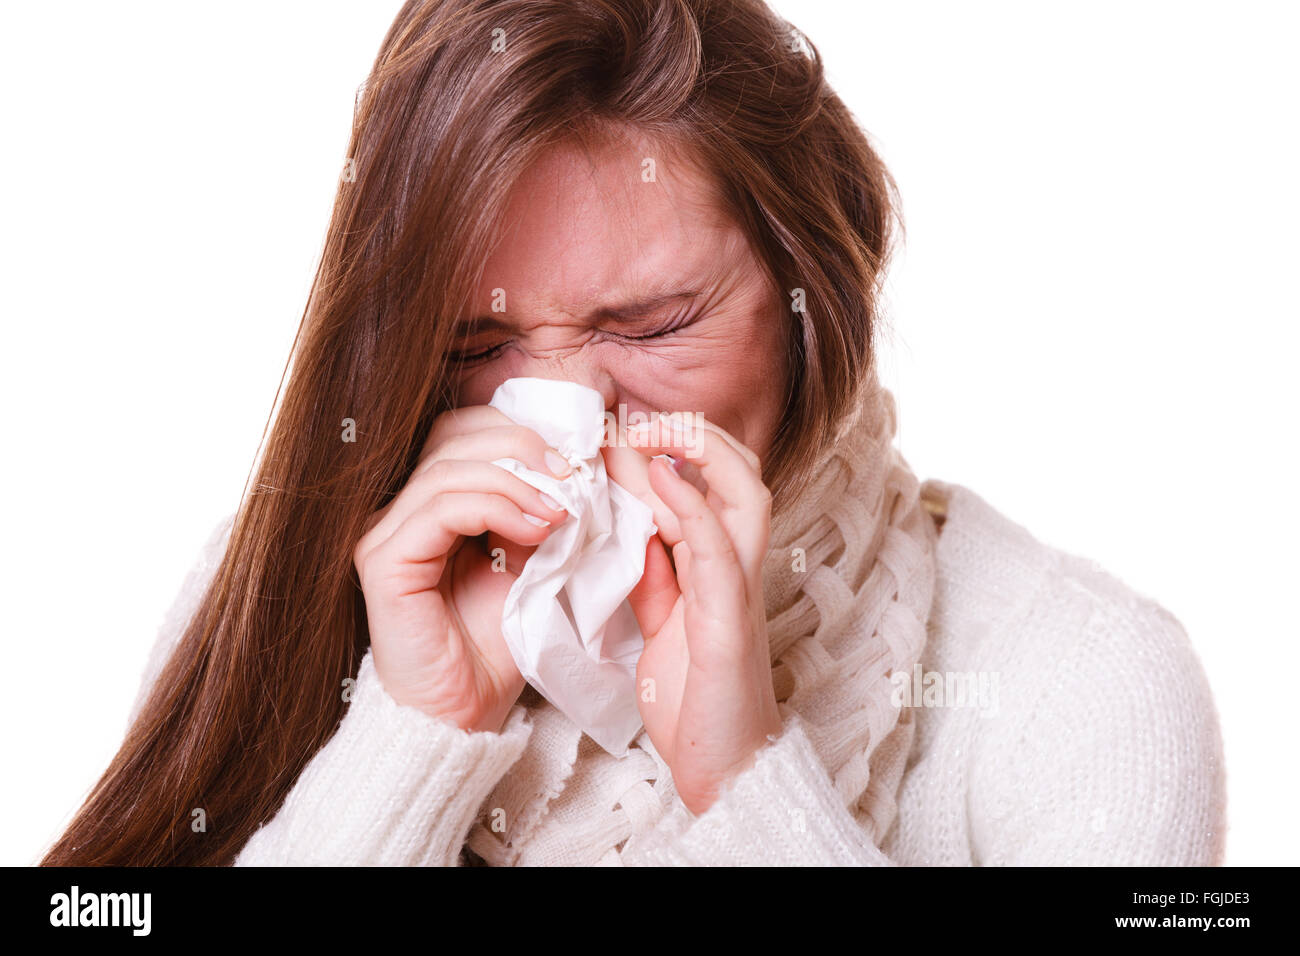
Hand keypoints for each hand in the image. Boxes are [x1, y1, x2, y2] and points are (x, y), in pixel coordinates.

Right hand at [353, 406, 571, 732]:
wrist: (464, 713)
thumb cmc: (495, 646)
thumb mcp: (532, 563)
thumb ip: (540, 514)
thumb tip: (574, 470)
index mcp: (434, 503)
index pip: (466, 433)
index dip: (520, 433)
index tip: (576, 458)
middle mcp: (402, 510)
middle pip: (455, 437)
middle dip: (523, 445)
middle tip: (573, 472)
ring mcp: (387, 532)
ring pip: (450, 468)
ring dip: (517, 480)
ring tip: (562, 509)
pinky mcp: (383, 560)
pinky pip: (441, 508)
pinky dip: (496, 506)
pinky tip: (537, 528)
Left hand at [610, 412, 783, 814]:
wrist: (723, 771)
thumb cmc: (697, 699)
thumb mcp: (663, 623)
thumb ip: (653, 575)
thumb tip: (630, 527)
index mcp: (723, 567)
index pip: (720, 484)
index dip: (682, 446)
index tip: (626, 429)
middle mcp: (740, 570)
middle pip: (745, 472)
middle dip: (698, 432)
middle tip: (639, 419)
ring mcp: (740, 593)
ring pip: (746, 496)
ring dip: (700, 453)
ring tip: (649, 432)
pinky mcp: (729, 626)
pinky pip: (717, 552)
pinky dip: (691, 509)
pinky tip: (659, 484)